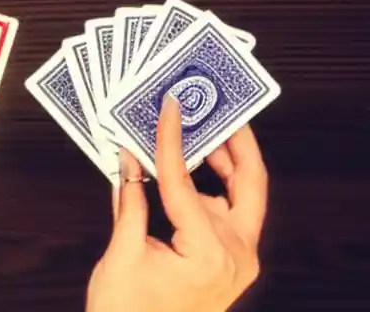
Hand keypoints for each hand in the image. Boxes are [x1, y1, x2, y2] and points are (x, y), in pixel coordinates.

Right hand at [87, 96, 267, 311]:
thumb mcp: (121, 254)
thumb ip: (129, 201)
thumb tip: (128, 158)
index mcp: (208, 254)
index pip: (186, 182)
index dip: (172, 140)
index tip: (169, 107)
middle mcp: (235, 257)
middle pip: (247, 185)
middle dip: (236, 143)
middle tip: (219, 107)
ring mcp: (238, 262)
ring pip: (242, 198)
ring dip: (225, 164)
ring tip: (202, 131)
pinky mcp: (229, 264)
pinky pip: (229, 216)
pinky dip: (215, 189)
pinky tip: (194, 169)